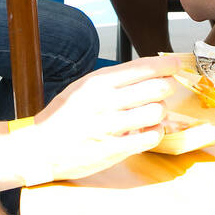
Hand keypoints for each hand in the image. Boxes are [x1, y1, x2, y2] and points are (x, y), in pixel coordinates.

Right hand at [27, 56, 175, 181]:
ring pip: (157, 111)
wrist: (38, 149)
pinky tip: (149, 131)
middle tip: (165, 91)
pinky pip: (151, 137)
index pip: (143, 67)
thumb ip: (111, 81)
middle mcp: (105, 101)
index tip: (176, 64)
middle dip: (168, 87)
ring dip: (161, 112)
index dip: (167, 64)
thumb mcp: (82, 89)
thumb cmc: (62, 118)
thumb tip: (148, 72)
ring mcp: (110, 126)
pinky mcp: (114, 149)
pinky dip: (156, 132)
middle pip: (157, 87)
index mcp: (97, 83)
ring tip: (153, 114)